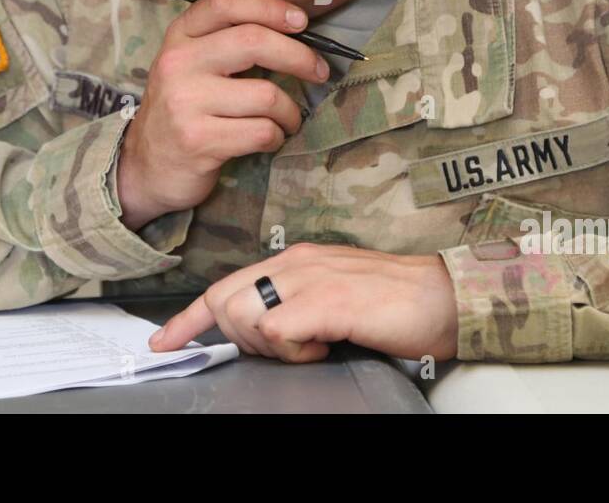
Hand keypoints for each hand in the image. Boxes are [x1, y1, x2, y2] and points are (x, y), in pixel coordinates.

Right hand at [116, 0, 328, 229]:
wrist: (148, 166)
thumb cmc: (184, 109)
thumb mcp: (192, 64)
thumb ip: (227, 40)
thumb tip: (293, 27)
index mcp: (180, 36)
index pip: (225, 3)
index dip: (269, 6)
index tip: (301, 22)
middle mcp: (178, 63)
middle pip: (254, 41)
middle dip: (299, 56)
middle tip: (318, 71)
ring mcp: (185, 102)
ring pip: (267, 95)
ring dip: (290, 111)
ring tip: (286, 119)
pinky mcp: (198, 140)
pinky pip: (261, 131)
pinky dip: (276, 137)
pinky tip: (269, 139)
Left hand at [147, 243, 459, 362]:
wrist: (445, 297)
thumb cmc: (396, 303)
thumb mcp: (333, 295)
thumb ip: (296, 303)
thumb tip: (265, 333)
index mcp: (295, 258)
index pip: (226, 284)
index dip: (188, 318)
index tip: (164, 342)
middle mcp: (295, 262)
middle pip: (224, 298)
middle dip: (236, 336)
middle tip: (282, 349)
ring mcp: (309, 278)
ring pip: (243, 315)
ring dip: (268, 345)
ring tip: (311, 344)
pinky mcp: (325, 300)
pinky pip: (276, 330)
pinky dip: (295, 350)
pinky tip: (326, 344)